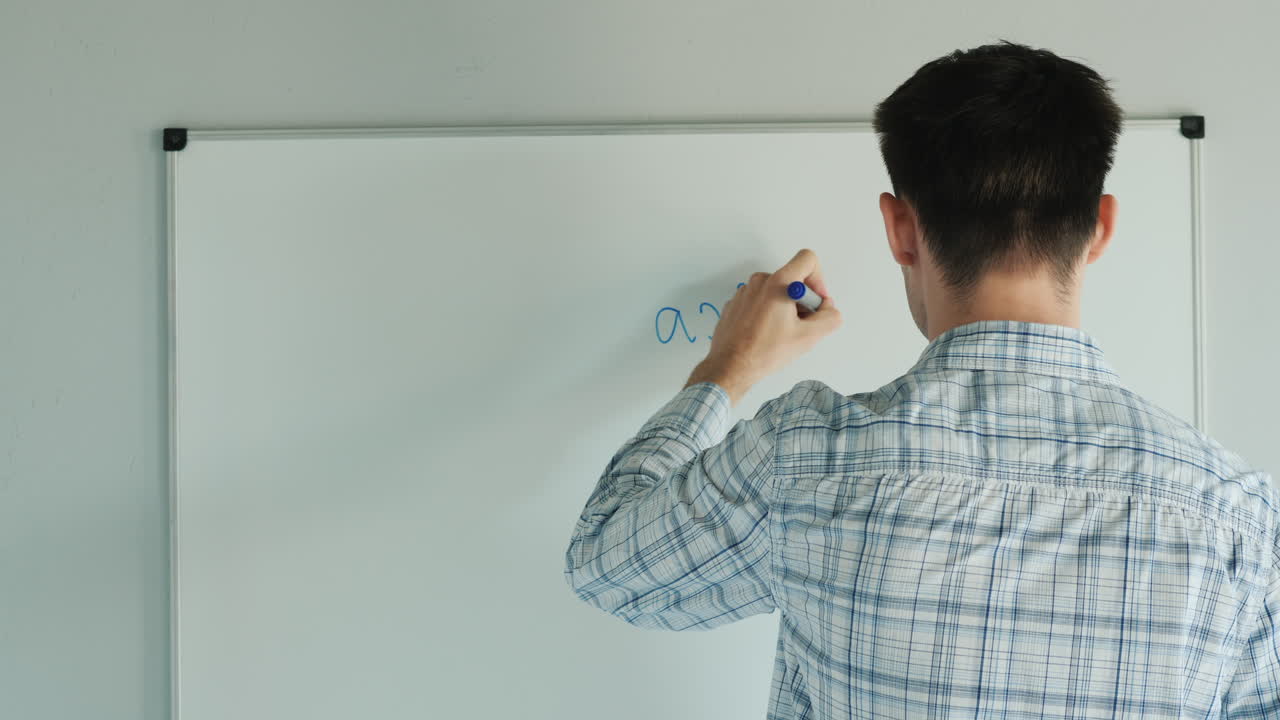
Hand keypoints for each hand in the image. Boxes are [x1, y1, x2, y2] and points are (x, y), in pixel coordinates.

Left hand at [685, 249, 842, 404]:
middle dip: (803, 300)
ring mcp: (744, 292)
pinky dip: (769, 312)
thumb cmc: (765, 351)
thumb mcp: (809, 337)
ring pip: (776, 291)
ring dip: (786, 308)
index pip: (807, 259)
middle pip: (792, 279)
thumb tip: (829, 310)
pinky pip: (760, 300)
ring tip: (782, 333)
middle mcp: (759, 281)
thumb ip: (830, 318)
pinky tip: (767, 334)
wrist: (730, 367)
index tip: (815, 301)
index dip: (818, 279)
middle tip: (800, 325)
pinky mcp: (736, 304)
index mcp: (778, 283)